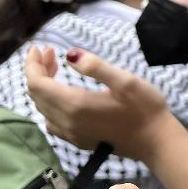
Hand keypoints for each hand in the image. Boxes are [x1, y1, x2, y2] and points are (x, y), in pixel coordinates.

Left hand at [24, 46, 180, 163]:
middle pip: (37, 94)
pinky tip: (62, 95)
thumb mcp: (125, 80)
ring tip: (56, 68)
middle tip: (52, 53)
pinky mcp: (77, 140)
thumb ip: (95, 66)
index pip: (36, 83)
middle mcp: (66, 122)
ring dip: (43, 86)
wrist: (156, 141)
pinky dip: (49, 103)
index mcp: (74, 104)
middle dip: (38, 70)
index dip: (32, 64)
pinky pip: (51, 120)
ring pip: (42, 107)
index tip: (39, 47)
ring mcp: (71, 134)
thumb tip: (69, 55)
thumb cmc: (145, 108)